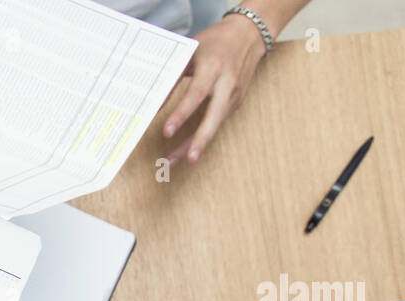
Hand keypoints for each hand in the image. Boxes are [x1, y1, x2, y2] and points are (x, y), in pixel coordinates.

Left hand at [161, 14, 266, 165]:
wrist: (249, 34)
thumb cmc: (215, 42)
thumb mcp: (191, 51)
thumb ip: (174, 76)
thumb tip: (155, 102)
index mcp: (213, 67)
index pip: (197, 94)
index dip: (181, 114)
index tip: (167, 131)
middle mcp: (227, 83)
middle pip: (214, 116)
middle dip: (201, 139)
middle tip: (188, 159)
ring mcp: (234, 95)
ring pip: (215, 125)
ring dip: (196, 145)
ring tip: (174, 162)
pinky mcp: (235, 103)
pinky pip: (217, 123)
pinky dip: (202, 137)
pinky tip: (186, 149)